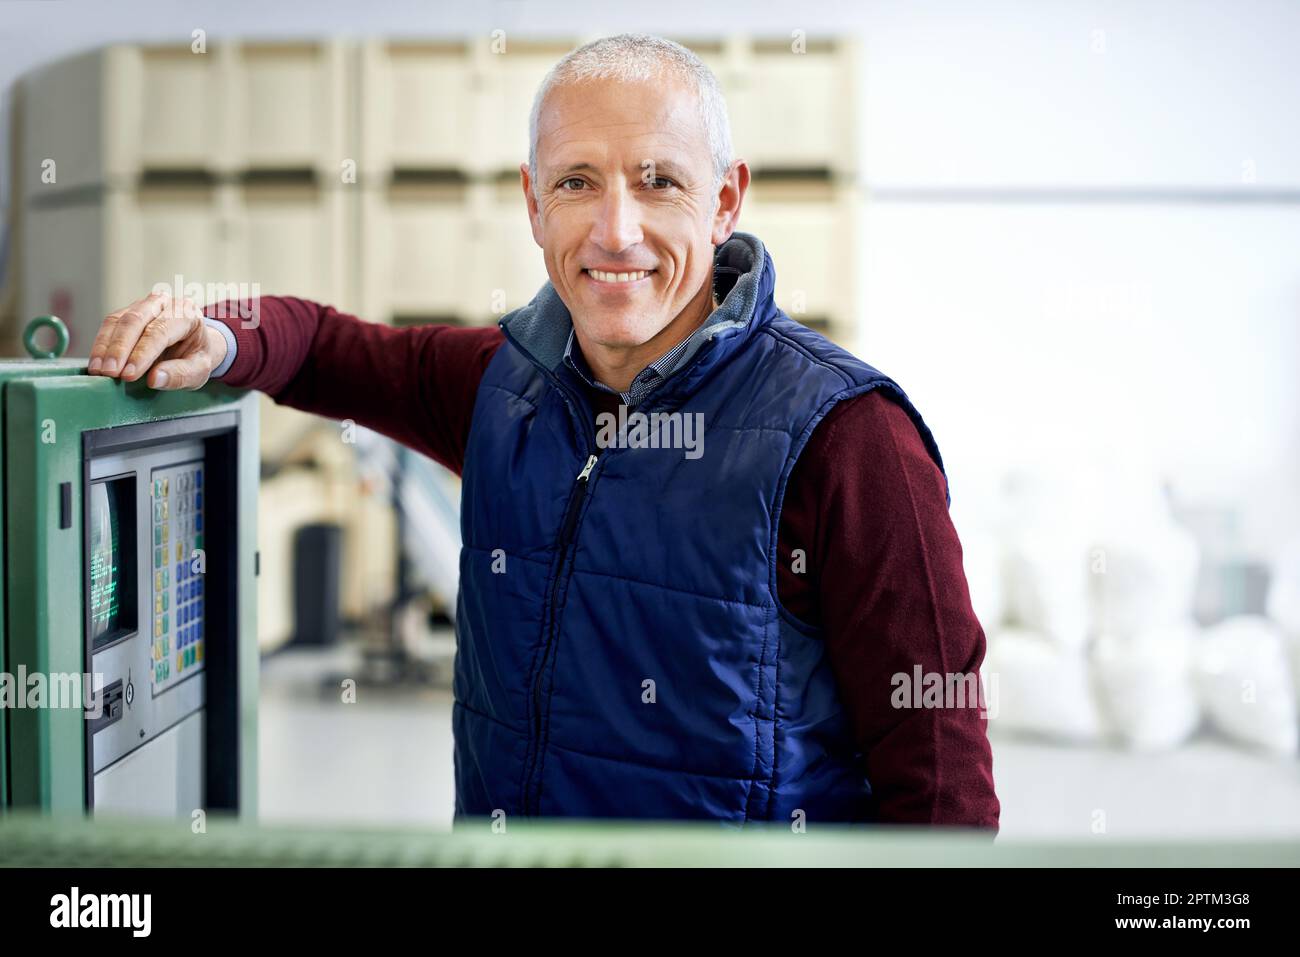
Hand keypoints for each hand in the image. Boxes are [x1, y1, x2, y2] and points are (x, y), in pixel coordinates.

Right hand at [86, 291, 227, 389]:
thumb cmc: (196, 357)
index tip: (129, 375)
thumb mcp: (199, 371)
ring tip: (98, 371)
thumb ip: (180, 375)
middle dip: (119, 349)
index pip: (160, 331)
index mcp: (186, 313)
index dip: (142, 353)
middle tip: (109, 373)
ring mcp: (142, 306)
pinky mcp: (125, 313)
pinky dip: (100, 345)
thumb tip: (154, 379)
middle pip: (135, 320)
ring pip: (117, 320)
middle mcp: (163, 303)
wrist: (192, 346)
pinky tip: (96, 364)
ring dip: (104, 347)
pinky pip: (109, 325)